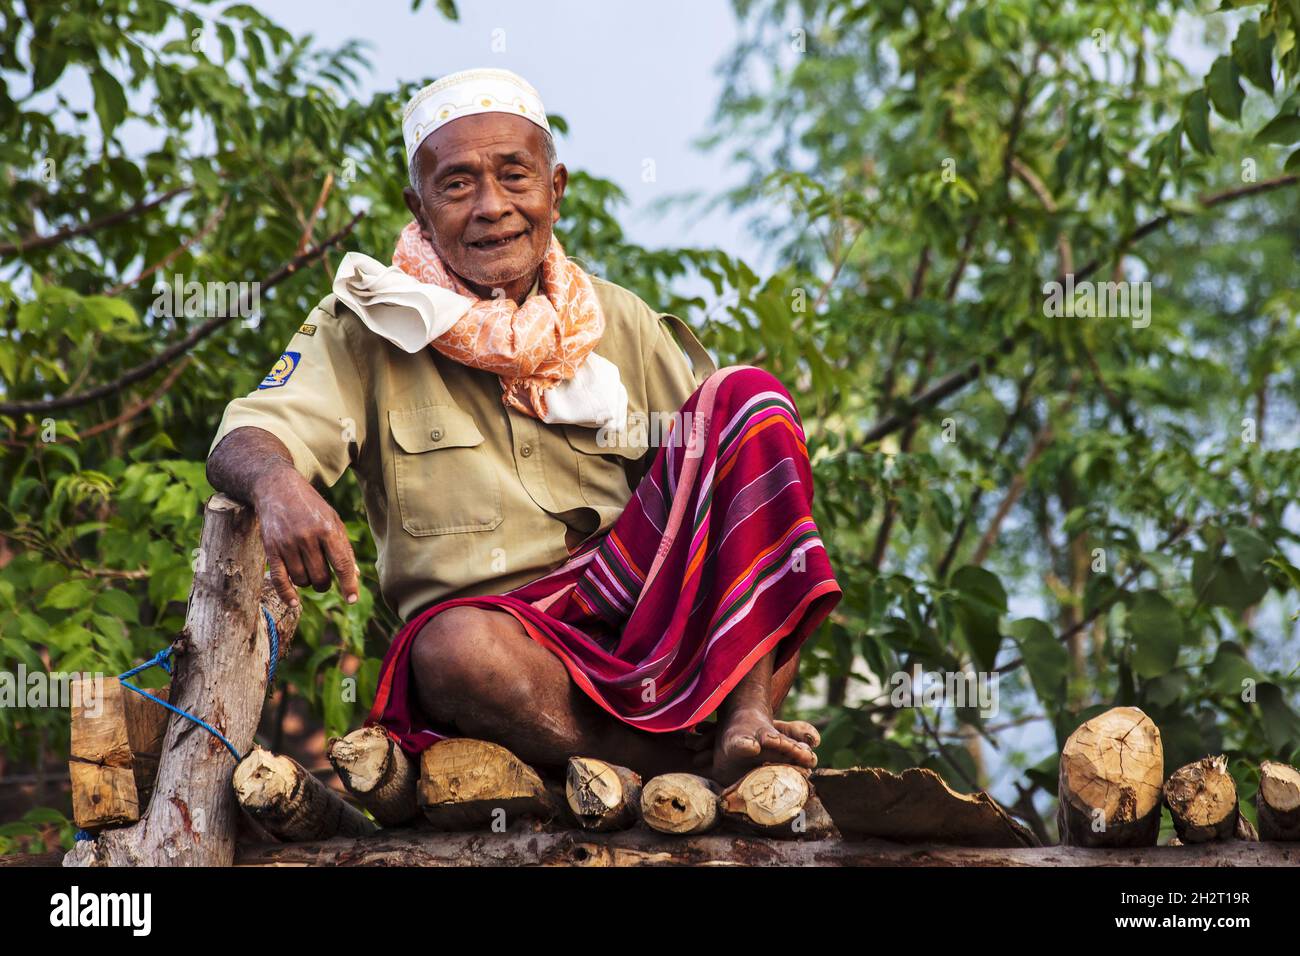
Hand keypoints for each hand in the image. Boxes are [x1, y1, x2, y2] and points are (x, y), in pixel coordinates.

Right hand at [251, 465, 359, 607]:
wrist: (277, 488)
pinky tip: (295, 603)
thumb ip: (344, 547)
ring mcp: (287, 544)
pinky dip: (287, 595)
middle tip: (324, 577)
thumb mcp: (333, 520)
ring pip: (302, 580)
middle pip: (321, 577)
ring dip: (308, 582)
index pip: (341, 564)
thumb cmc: (310, 506)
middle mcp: (307, 537)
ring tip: (308, 571)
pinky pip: (280, 580)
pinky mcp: (271, 549)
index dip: (348, 584)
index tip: (352, 599)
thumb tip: (355, 575)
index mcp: (327, 529)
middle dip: (325, 583)